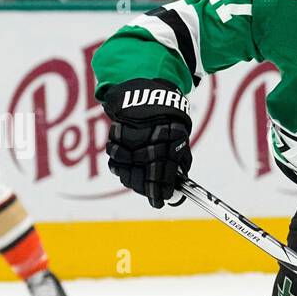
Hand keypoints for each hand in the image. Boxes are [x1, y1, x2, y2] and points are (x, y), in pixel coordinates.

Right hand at [101, 79, 192, 208]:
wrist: (147, 94)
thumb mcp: (181, 136)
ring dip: (131, 180)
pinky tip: (126, 164)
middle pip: (141, 180)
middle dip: (145, 190)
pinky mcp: (116, 138)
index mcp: (167, 149)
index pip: (162, 179)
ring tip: (137, 180)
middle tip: (149, 193)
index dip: (160, 193)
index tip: (160, 201)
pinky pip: (114, 160)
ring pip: (125, 173)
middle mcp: (147, 148)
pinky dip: (119, 165)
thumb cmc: (168, 117)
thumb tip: (181, 180)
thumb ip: (181, 158)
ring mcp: (130, 144)